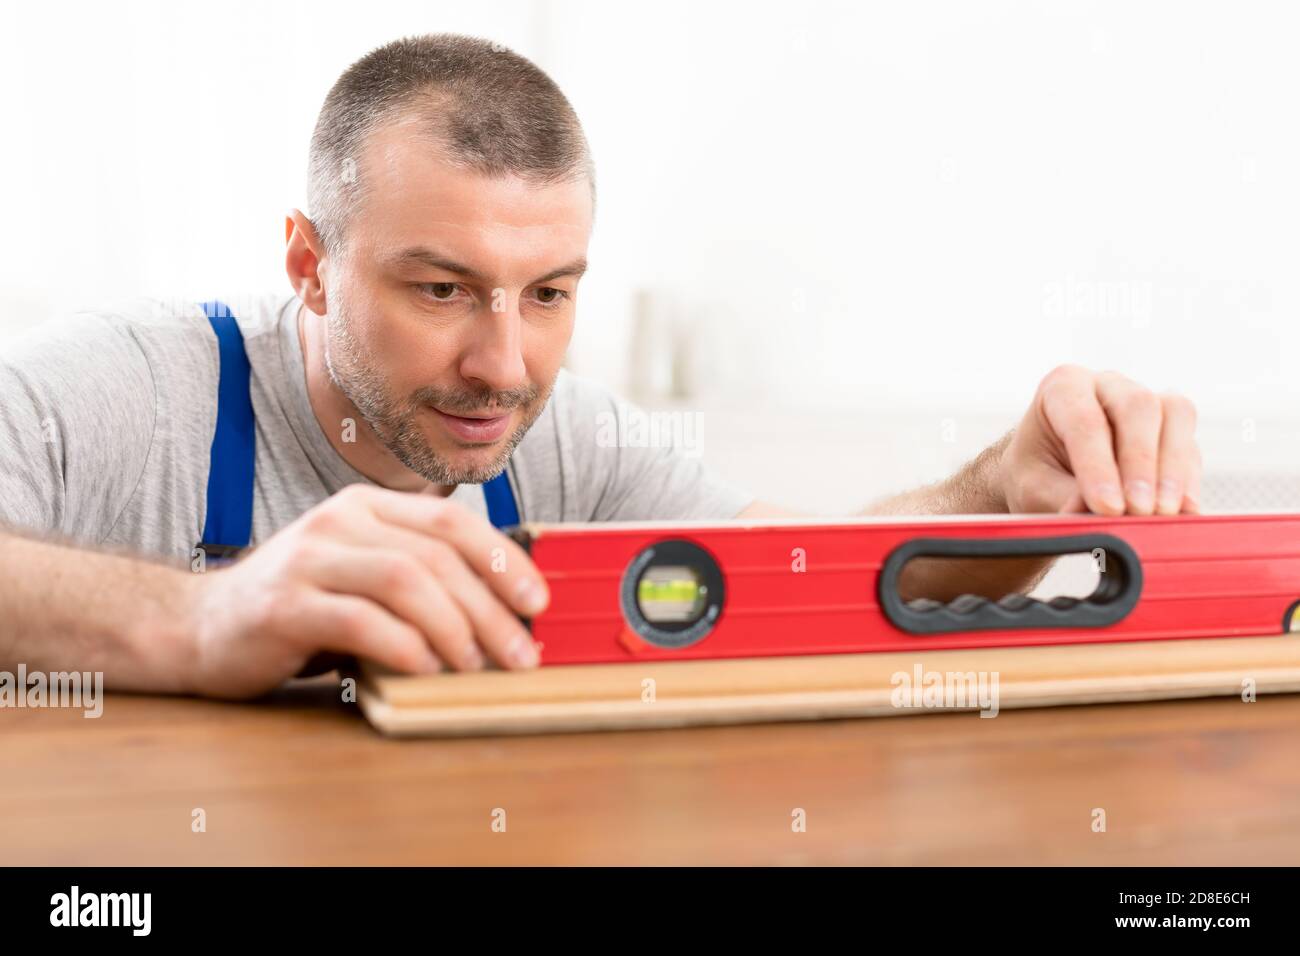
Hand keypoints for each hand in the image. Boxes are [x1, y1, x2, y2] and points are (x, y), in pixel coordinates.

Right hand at [179, 484, 548, 697]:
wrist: (200, 627)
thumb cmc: (300, 607)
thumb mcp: (363, 575)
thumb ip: (418, 577)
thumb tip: (503, 609)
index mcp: (367, 506)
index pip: (452, 522)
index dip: (503, 560)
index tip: (537, 603)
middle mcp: (339, 520)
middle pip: (436, 556)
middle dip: (490, 608)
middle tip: (520, 652)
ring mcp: (308, 559)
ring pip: (405, 581)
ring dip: (454, 628)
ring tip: (477, 665)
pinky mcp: (283, 605)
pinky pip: (360, 620)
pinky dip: (403, 646)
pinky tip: (425, 669)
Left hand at [997, 365, 1200, 515]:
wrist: (1051, 469)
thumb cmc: (1037, 472)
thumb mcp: (1034, 487)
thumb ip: (1065, 497)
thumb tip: (1105, 515)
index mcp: (1062, 387)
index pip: (1084, 421)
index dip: (1098, 466)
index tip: (1107, 507)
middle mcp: (1107, 385)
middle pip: (1138, 406)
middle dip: (1141, 461)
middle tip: (1138, 509)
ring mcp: (1145, 400)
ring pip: (1175, 414)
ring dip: (1173, 467)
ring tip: (1164, 511)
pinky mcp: (1172, 428)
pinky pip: (1190, 444)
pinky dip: (1187, 478)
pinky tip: (1182, 509)